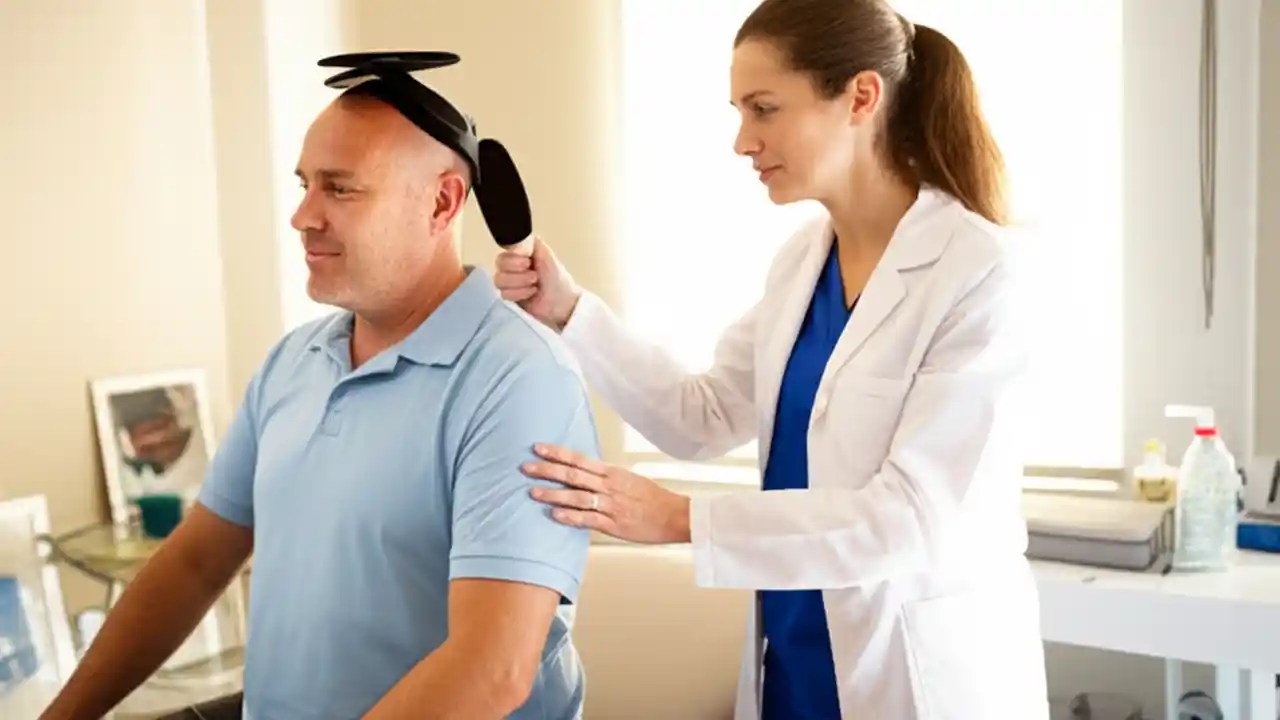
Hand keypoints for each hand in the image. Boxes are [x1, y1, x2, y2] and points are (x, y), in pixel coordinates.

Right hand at [493, 237, 581, 330]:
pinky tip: (531, 293)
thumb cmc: (556, 277)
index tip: (527, 261)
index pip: (504, 250)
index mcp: (519, 254)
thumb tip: (516, 237)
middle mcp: (511, 267)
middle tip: (534, 275)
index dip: (512, 258)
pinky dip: (519, 293)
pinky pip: (504, 294)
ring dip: (519, 282)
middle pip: (499, 264)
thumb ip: (531, 242)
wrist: (562, 301)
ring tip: (534, 284)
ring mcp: (509, 282)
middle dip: (517, 271)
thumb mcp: (547, 254)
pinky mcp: (509, 297)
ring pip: (499, 280)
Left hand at [523, 444, 690, 543]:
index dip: (557, 453)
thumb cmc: (653, 499)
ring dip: (554, 493)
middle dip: (547, 470)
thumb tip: (583, 475)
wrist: (675, 515)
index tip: (538, 447)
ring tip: (533, 492)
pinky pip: (589, 519)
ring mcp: (611, 505)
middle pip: (573, 474)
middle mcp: (609, 486)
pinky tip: (555, 515)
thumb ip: (605, 478)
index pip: (579, 459)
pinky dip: (571, 516)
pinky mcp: (614, 524)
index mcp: (612, 473)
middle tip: (526, 467)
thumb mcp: (628, 480)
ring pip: (577, 496)